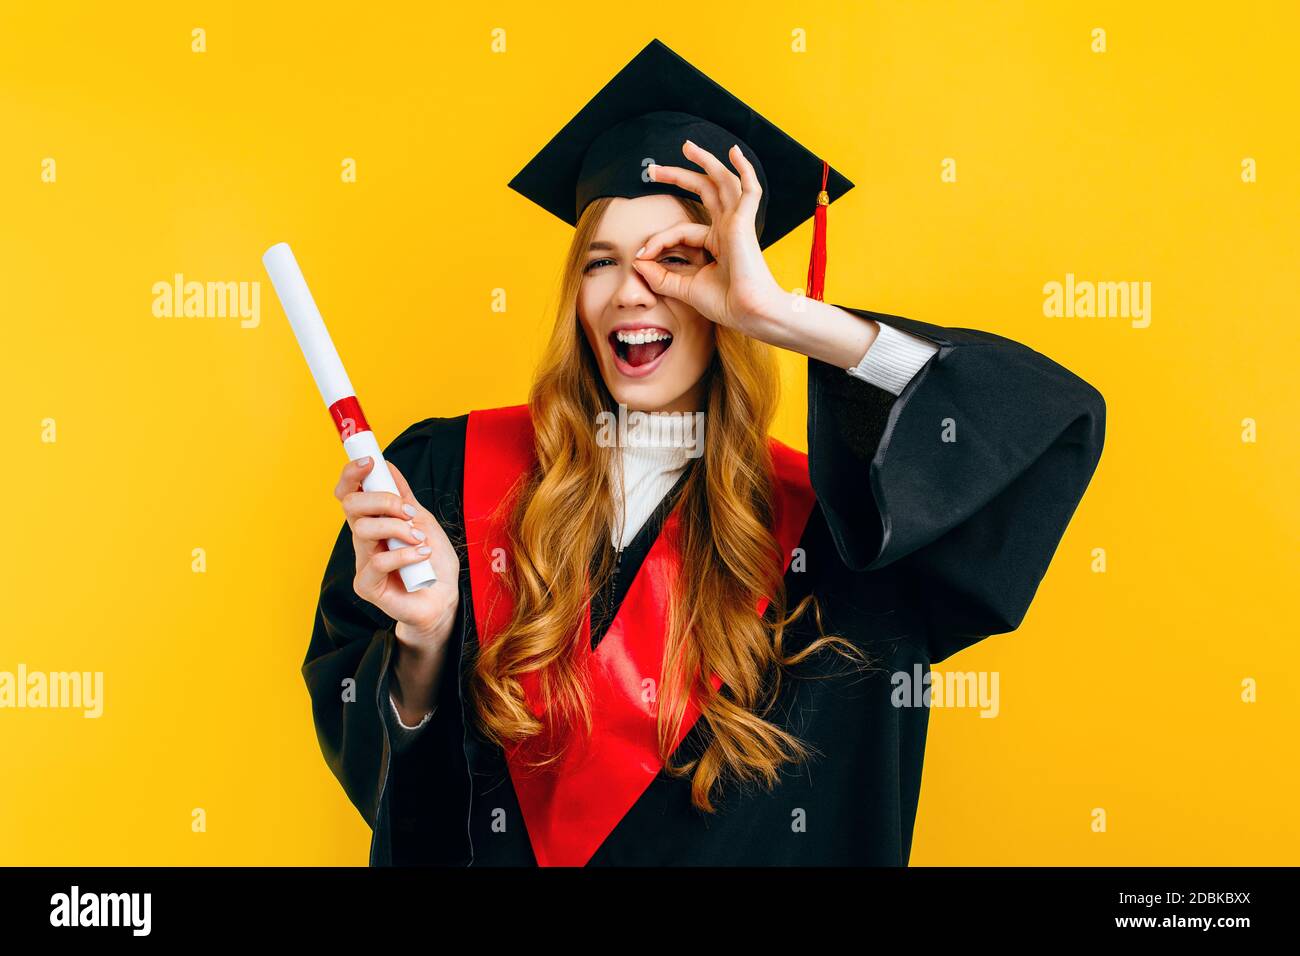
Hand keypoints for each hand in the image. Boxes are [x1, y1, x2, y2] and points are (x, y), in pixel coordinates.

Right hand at [334, 457, 459, 651]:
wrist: (444, 597)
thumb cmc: (433, 561)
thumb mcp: (423, 520)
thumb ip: (404, 496)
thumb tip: (387, 465)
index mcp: (373, 520)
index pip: (349, 492)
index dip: (352, 474)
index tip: (370, 462)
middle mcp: (363, 539)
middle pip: (351, 505)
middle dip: (382, 500)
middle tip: (409, 511)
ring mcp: (362, 562)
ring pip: (362, 530)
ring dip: (397, 528)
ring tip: (420, 539)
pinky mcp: (366, 585)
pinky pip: (376, 562)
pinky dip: (403, 555)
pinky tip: (421, 556)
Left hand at [631, 139, 787, 339]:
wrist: (749, 314)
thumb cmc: (726, 304)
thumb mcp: (684, 288)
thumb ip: (660, 276)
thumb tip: (637, 262)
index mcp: (717, 242)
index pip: (681, 230)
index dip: (657, 240)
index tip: (639, 255)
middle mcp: (727, 228)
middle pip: (703, 191)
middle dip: (678, 176)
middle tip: (653, 169)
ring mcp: (738, 223)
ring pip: (723, 182)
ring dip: (706, 162)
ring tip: (687, 147)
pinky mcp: (746, 223)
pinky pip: (749, 190)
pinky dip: (745, 169)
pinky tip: (734, 152)